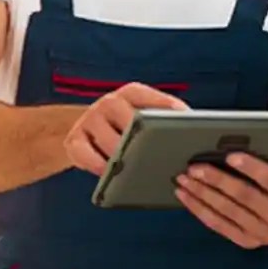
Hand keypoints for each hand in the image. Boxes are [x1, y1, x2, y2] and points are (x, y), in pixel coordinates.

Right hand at [63, 83, 188, 174]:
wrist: (84, 132)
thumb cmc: (125, 128)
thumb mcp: (143, 116)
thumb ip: (165, 121)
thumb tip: (194, 131)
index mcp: (132, 93)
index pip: (157, 101)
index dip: (173, 114)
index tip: (187, 126)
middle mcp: (110, 101)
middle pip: (132, 123)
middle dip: (146, 143)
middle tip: (160, 159)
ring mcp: (90, 119)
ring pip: (111, 143)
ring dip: (124, 160)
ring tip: (137, 171)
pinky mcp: (74, 138)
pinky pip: (87, 156)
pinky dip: (100, 167)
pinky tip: (111, 175)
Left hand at [175, 142, 267, 248]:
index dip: (252, 168)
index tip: (230, 155)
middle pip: (244, 197)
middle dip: (217, 181)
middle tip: (194, 167)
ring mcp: (264, 235)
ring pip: (228, 212)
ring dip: (202, 195)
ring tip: (182, 179)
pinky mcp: (248, 242)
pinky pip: (220, 226)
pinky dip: (200, 211)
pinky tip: (185, 197)